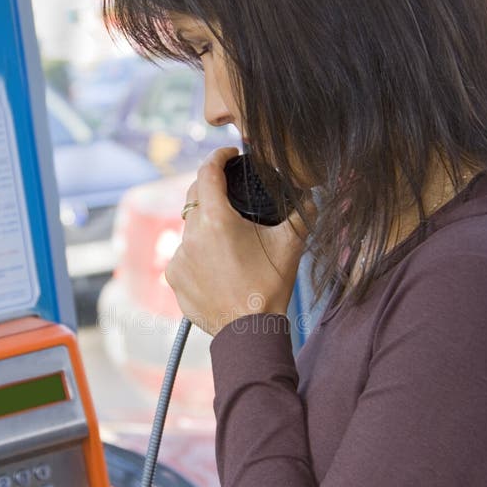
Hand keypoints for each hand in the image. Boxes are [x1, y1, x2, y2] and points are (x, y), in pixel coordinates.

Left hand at [166, 147, 313, 334]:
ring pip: (190, 230)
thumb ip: (302, 212)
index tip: (229, 155)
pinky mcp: (174, 278)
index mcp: (216, 220)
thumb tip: (312, 194)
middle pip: (194, 198)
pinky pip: (184, 256)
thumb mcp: (291, 244)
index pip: (207, 172)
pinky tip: (218, 266)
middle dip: (210, 190)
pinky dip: (198, 254)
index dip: (218, 157)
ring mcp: (178, 258)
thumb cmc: (270, 287)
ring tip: (230, 242)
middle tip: (229, 193)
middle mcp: (191, 235)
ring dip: (206, 228)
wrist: (249, 332)